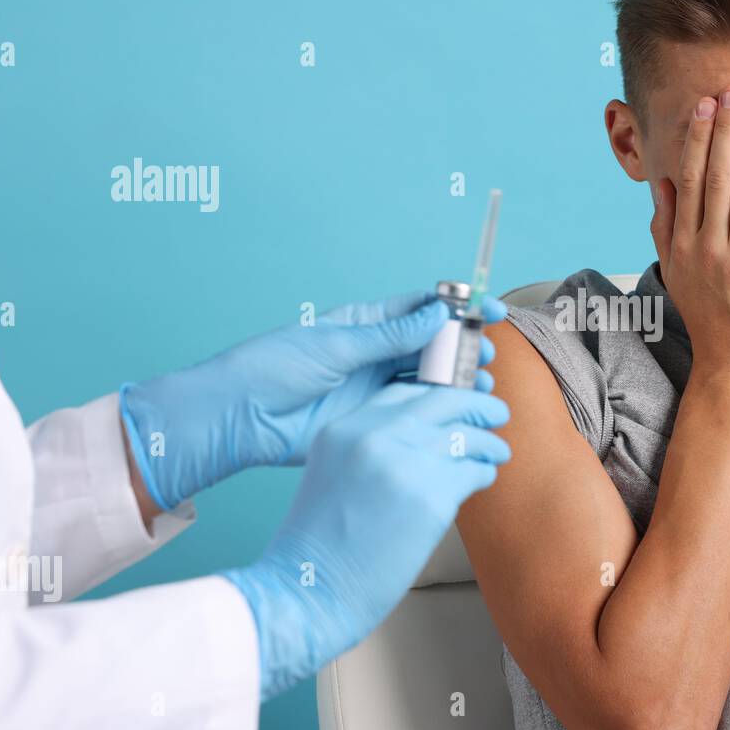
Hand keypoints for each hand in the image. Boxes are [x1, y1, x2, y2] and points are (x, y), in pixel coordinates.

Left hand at [120, 293, 506, 509]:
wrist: (239, 417)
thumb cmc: (273, 368)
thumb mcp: (335, 345)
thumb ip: (390, 335)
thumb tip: (438, 314)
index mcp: (364, 323)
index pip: (422, 308)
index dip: (459, 308)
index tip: (490, 312)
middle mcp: (374, 353)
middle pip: (432, 345)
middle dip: (464, 349)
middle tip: (484, 358)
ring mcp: (375, 388)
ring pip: (428, 380)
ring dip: (456, 382)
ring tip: (478, 388)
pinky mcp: (372, 421)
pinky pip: (414, 413)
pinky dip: (439, 411)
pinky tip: (459, 414)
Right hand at [222, 382, 510, 699]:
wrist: (309, 590)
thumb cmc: (320, 543)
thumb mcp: (332, 472)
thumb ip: (371, 445)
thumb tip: (427, 435)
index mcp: (345, 427)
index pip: (405, 391)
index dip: (440, 392)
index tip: (460, 399)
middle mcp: (375, 436)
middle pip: (443, 401)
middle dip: (477, 404)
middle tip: (495, 412)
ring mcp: (404, 465)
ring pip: (467, 435)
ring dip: (489, 442)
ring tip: (498, 450)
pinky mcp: (430, 498)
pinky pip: (473, 472)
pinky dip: (485, 473)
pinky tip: (484, 478)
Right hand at [650, 87, 729, 387]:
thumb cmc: (711, 318)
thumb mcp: (678, 272)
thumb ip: (666, 227)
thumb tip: (662, 185)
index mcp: (684, 244)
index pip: (690, 180)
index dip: (699, 139)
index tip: (706, 105)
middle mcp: (706, 248)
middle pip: (715, 177)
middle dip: (726, 131)